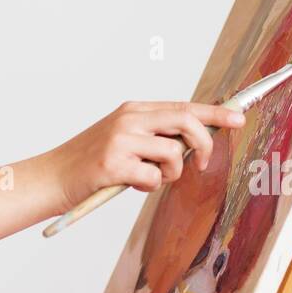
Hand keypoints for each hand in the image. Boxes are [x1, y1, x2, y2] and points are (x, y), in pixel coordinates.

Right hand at [44, 101, 246, 213]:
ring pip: (173, 153)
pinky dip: (148, 186)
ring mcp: (120, 139)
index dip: (214, 112)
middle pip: (186, 121)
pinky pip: (153, 177)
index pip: (183, 106)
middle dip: (205, 144)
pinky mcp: (113, 163)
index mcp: (133, 110)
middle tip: (203, 164)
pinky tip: (129, 184)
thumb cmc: (92, 163)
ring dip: (170, 175)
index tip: (238, 118)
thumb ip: (155, 136)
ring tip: (148, 179)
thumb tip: (195, 144)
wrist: (53, 177)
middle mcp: (129, 119)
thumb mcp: (124, 139)